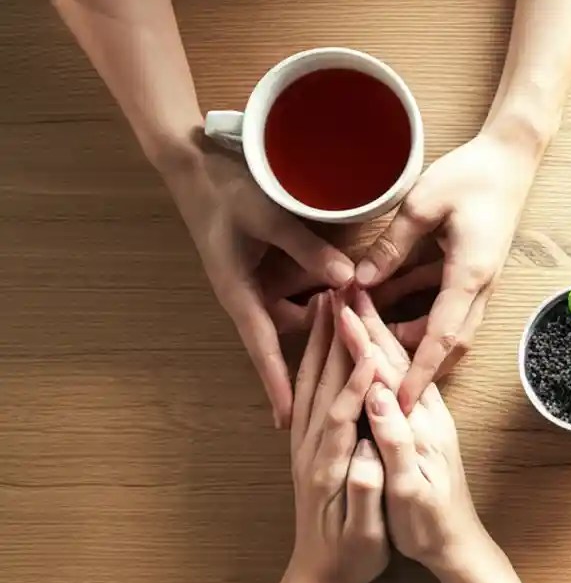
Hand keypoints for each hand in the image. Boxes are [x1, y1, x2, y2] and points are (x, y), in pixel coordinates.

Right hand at [161, 148, 354, 426]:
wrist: (196, 162)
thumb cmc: (224, 189)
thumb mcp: (267, 216)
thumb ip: (306, 248)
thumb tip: (346, 279)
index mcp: (239, 293)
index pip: (262, 348)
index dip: (277, 383)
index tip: (289, 420)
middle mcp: (248, 293)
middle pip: (291, 331)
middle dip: (322, 335)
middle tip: (361, 339)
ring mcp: (258, 279)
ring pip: (298, 307)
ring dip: (325, 306)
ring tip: (362, 302)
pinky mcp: (267, 263)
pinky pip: (298, 284)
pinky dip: (320, 282)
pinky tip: (348, 272)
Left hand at [285, 292, 388, 582]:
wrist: (319, 576)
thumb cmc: (353, 557)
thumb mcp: (365, 535)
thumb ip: (364, 495)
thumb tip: (370, 460)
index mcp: (329, 468)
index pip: (343, 414)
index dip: (357, 380)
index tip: (370, 345)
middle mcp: (312, 449)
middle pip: (320, 385)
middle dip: (332, 339)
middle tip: (342, 297)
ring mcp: (305, 445)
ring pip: (310, 383)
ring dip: (319, 342)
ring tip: (327, 303)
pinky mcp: (307, 445)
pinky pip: (307, 394)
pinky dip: (313, 362)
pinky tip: (319, 343)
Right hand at [332, 291, 488, 570]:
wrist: (457, 546)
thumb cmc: (429, 527)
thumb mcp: (410, 491)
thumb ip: (395, 442)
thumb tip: (378, 396)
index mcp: (419, 426)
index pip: (386, 370)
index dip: (361, 337)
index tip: (339, 305)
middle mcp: (426, 414)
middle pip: (394, 357)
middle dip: (368, 320)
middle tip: (344, 284)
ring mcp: (426, 417)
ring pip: (398, 363)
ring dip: (375, 331)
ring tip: (354, 302)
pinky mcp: (423, 425)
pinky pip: (401, 378)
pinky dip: (384, 355)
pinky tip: (372, 346)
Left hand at [354, 131, 537, 409]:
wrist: (510, 159)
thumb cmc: (472, 174)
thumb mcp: (423, 202)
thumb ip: (392, 244)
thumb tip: (361, 281)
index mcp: (469, 275)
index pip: (442, 336)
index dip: (419, 372)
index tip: (401, 402)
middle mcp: (479, 288)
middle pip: (450, 346)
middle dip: (416, 369)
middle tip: (380, 382)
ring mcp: (480, 283)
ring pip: (450, 331)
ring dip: (415, 343)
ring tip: (375, 343)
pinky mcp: (473, 274)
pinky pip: (447, 308)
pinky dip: (420, 317)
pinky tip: (388, 309)